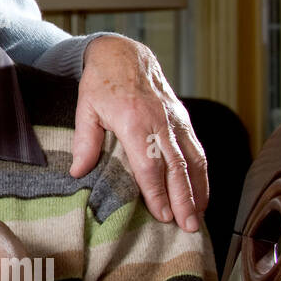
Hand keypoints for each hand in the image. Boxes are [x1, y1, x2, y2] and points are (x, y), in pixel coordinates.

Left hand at [71, 35, 208, 231]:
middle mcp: (160, 121)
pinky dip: (202, 175)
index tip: (163, 215)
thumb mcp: (85, 108)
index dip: (157, 191)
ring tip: (197, 218)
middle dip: (184, 199)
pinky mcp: (183, 119)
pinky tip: (201, 194)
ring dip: (198, 191)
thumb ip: (85, 141)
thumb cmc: (102, 83)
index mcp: (134, 119)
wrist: (124, 53)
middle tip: (187, 227)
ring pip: (193, 160)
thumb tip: (78, 173)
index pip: (149, 163)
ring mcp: (176, 120)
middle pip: (177, 166)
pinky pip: (197, 150)